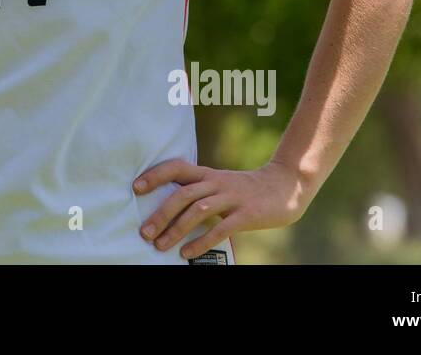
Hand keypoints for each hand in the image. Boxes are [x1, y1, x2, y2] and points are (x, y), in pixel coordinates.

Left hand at [132, 158, 314, 258]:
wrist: (285, 186)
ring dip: (176, 229)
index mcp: (207, 174)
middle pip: (182, 194)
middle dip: (160, 213)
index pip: (176, 167)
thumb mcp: (220, 183)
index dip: (155, 175)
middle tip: (144, 231)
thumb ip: (199, 191)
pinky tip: (187, 253)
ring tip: (160, 245)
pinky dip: (201, 241)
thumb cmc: (245, 189)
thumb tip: (167, 207)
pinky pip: (220, 228)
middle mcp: (216, 182)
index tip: (135, 187)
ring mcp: (232, 197)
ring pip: (198, 210)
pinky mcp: (246, 214)